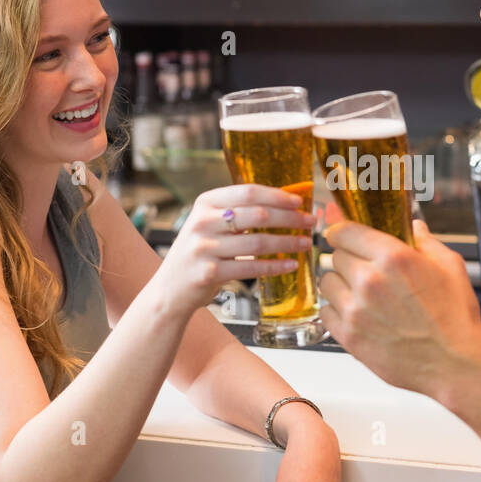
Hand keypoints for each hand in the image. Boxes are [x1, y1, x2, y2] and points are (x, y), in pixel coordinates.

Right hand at [150, 184, 314, 314]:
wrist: (170, 289)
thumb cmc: (199, 253)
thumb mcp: (210, 225)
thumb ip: (239, 212)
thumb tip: (285, 204)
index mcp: (205, 203)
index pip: (248, 192)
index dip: (277, 195)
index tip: (300, 201)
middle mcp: (202, 222)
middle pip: (257, 215)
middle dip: (289, 218)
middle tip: (310, 222)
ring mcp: (204, 248)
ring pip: (257, 243)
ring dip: (287, 243)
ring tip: (305, 244)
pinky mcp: (209, 273)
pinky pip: (251, 268)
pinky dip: (274, 266)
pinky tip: (290, 264)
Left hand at [318, 219, 480, 399]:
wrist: (454, 363)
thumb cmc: (455, 319)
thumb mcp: (450, 267)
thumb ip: (426, 242)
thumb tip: (414, 228)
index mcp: (393, 258)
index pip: (346, 232)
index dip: (341, 231)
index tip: (340, 235)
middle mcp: (370, 281)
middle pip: (336, 257)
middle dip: (349, 260)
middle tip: (364, 270)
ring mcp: (356, 310)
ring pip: (328, 283)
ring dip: (340, 285)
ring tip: (360, 294)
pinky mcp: (349, 336)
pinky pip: (326, 313)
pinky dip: (337, 311)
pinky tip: (356, 314)